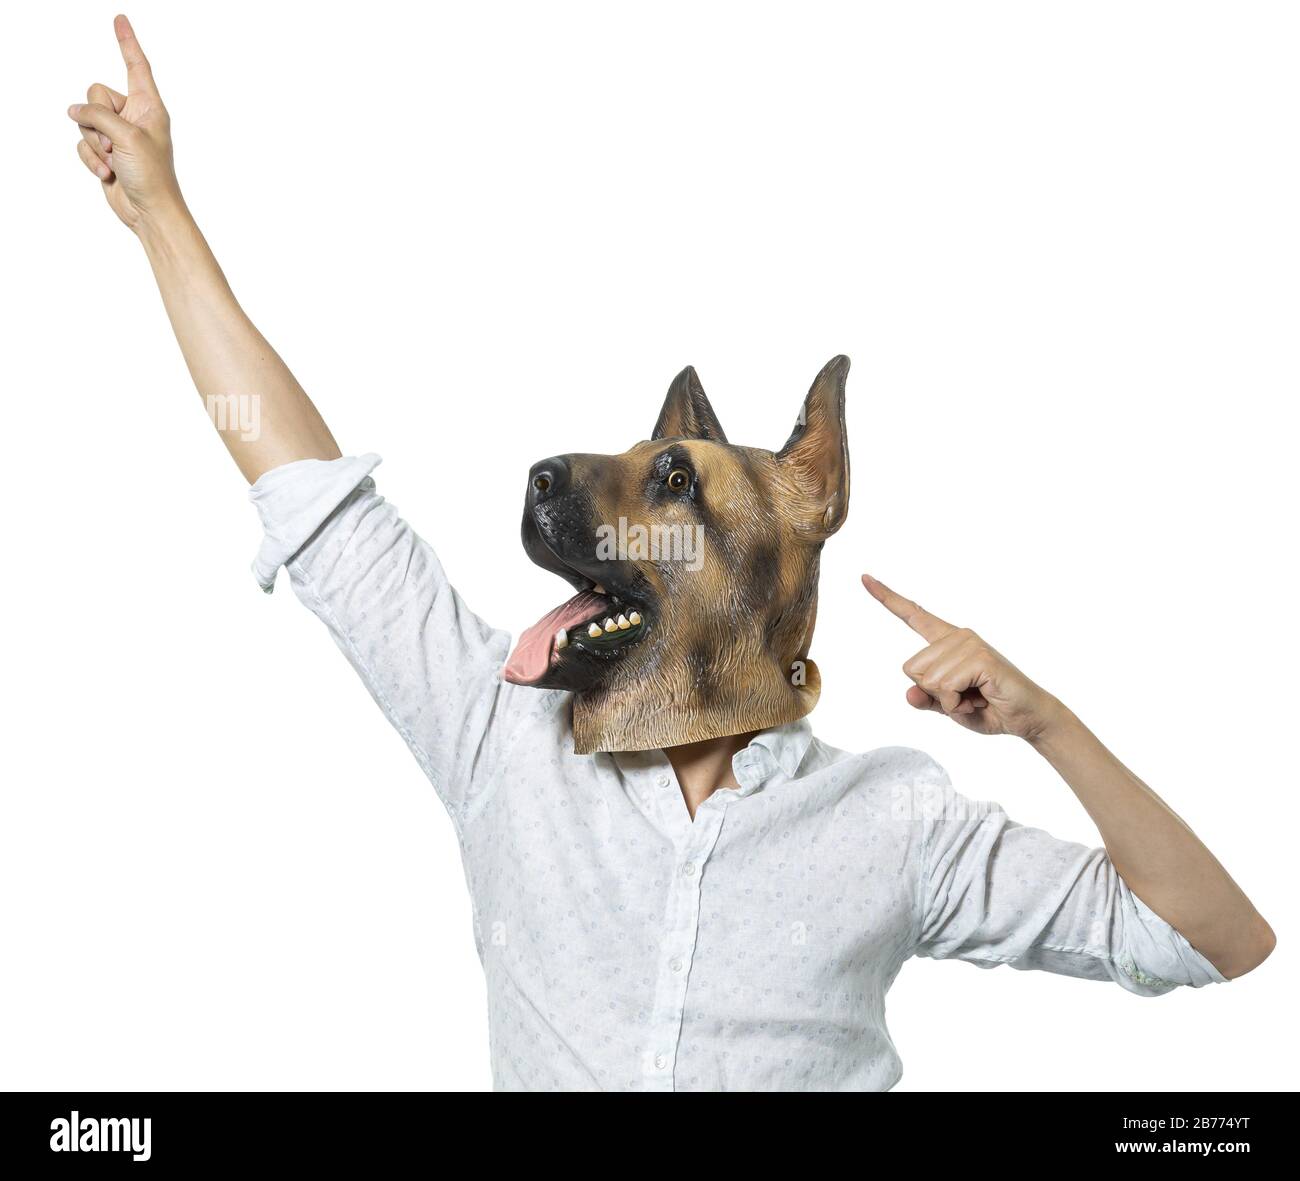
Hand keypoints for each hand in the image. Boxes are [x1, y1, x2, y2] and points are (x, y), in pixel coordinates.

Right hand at [67, 15, 180, 231]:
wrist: (149, 212)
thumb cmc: (152, 176)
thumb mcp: (127, 137)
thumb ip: (97, 114)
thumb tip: (75, 111)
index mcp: (149, 106)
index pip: (136, 66)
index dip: (127, 43)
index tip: (120, 19)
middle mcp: (133, 116)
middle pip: (96, 94)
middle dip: (99, 120)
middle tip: (118, 144)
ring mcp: (118, 134)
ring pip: (85, 120)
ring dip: (96, 145)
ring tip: (116, 162)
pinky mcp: (106, 151)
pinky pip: (83, 143)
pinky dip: (91, 159)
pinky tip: (109, 174)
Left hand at [861, 573, 1066, 739]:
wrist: (1027, 719)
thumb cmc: (989, 708)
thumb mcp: (948, 708)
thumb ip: (926, 700)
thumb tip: (909, 693)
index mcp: (946, 642)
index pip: (913, 615)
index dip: (887, 597)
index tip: (865, 577)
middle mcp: (957, 636)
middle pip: (911, 669)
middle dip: (934, 694)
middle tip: (965, 696)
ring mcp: (970, 643)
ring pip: (928, 681)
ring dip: (949, 701)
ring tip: (975, 697)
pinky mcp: (981, 657)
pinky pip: (945, 687)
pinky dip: (957, 704)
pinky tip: (978, 699)